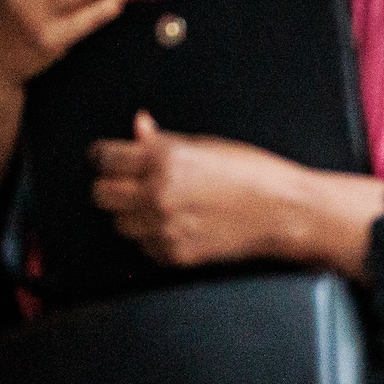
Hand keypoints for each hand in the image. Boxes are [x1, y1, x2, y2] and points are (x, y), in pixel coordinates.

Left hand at [90, 113, 383, 276]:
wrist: (282, 211)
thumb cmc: (252, 172)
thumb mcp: (206, 144)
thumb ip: (163, 141)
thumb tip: (139, 128)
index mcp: (164, 160)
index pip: (104, 159)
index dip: (106, 156)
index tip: (109, 157)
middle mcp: (158, 195)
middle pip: (101, 194)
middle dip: (113, 185)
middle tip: (130, 180)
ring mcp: (164, 228)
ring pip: (119, 223)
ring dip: (131, 212)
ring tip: (159, 202)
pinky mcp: (174, 254)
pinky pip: (143, 245)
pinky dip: (152, 235)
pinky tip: (175, 222)